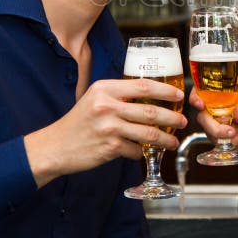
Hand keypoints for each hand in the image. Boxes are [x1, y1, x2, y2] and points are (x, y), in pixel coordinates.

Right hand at [25, 78, 185, 187]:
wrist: (55, 146)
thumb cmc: (78, 122)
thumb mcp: (95, 98)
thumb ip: (118, 94)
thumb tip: (150, 94)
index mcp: (105, 89)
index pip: (144, 85)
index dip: (165, 90)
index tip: (179, 94)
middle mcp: (107, 106)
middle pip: (150, 110)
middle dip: (172, 117)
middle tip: (183, 120)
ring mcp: (109, 127)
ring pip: (148, 132)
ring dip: (165, 138)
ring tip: (173, 141)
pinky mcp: (109, 147)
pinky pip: (136, 150)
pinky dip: (141, 151)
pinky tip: (143, 151)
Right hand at [189, 88, 237, 175]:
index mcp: (230, 95)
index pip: (207, 89)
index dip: (197, 95)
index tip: (200, 103)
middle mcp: (220, 107)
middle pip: (203, 112)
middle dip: (212, 124)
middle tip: (229, 130)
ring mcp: (218, 122)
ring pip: (207, 127)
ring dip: (220, 134)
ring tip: (237, 135)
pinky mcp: (219, 136)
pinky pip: (215, 139)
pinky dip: (228, 141)